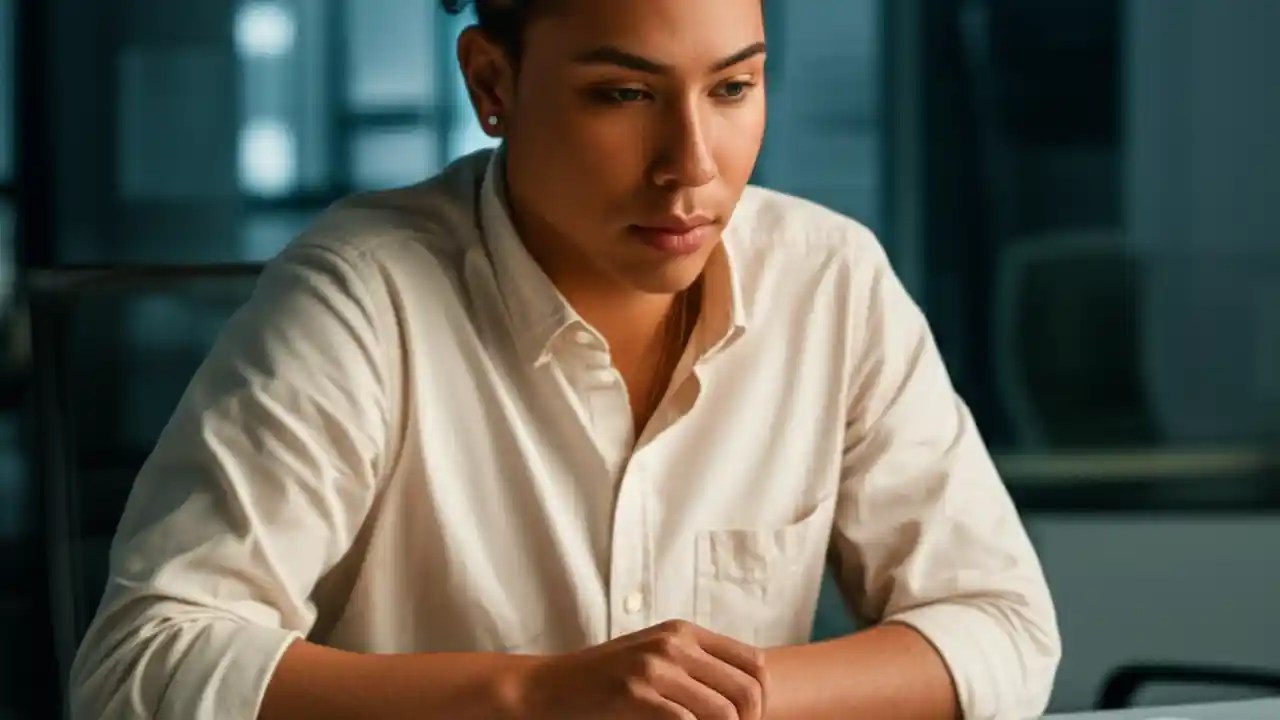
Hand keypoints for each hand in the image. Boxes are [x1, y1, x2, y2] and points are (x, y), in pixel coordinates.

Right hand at [511, 619, 768, 719]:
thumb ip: (693, 666)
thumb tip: (746, 697)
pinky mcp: (634, 693)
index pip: (754, 664)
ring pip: (724, 712)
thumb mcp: (653, 657)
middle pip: (747, 691)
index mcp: (684, 632)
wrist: (548, 687)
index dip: (762, 701)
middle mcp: (674, 643)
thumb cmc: (602, 680)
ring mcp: (654, 667)